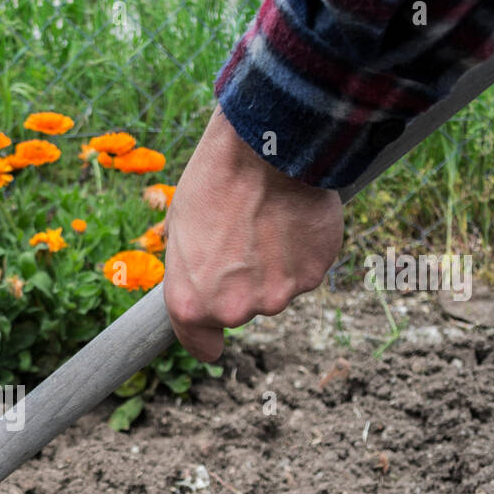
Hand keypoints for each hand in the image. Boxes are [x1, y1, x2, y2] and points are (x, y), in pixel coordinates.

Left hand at [163, 107, 343, 360]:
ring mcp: (278, 295)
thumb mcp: (179, 232)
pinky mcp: (314, 275)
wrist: (264, 148)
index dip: (204, 341)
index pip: (199, 342)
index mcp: (192, 303)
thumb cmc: (213, 183)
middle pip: (241, 309)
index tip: (210, 345)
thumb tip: (198, 292)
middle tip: (241, 237)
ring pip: (276, 288)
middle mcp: (234, 310)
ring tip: (267, 220)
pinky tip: (292, 218)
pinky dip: (301, 250)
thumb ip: (188, 275)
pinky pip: (305, 269)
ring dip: (273, 265)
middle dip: (241, 283)